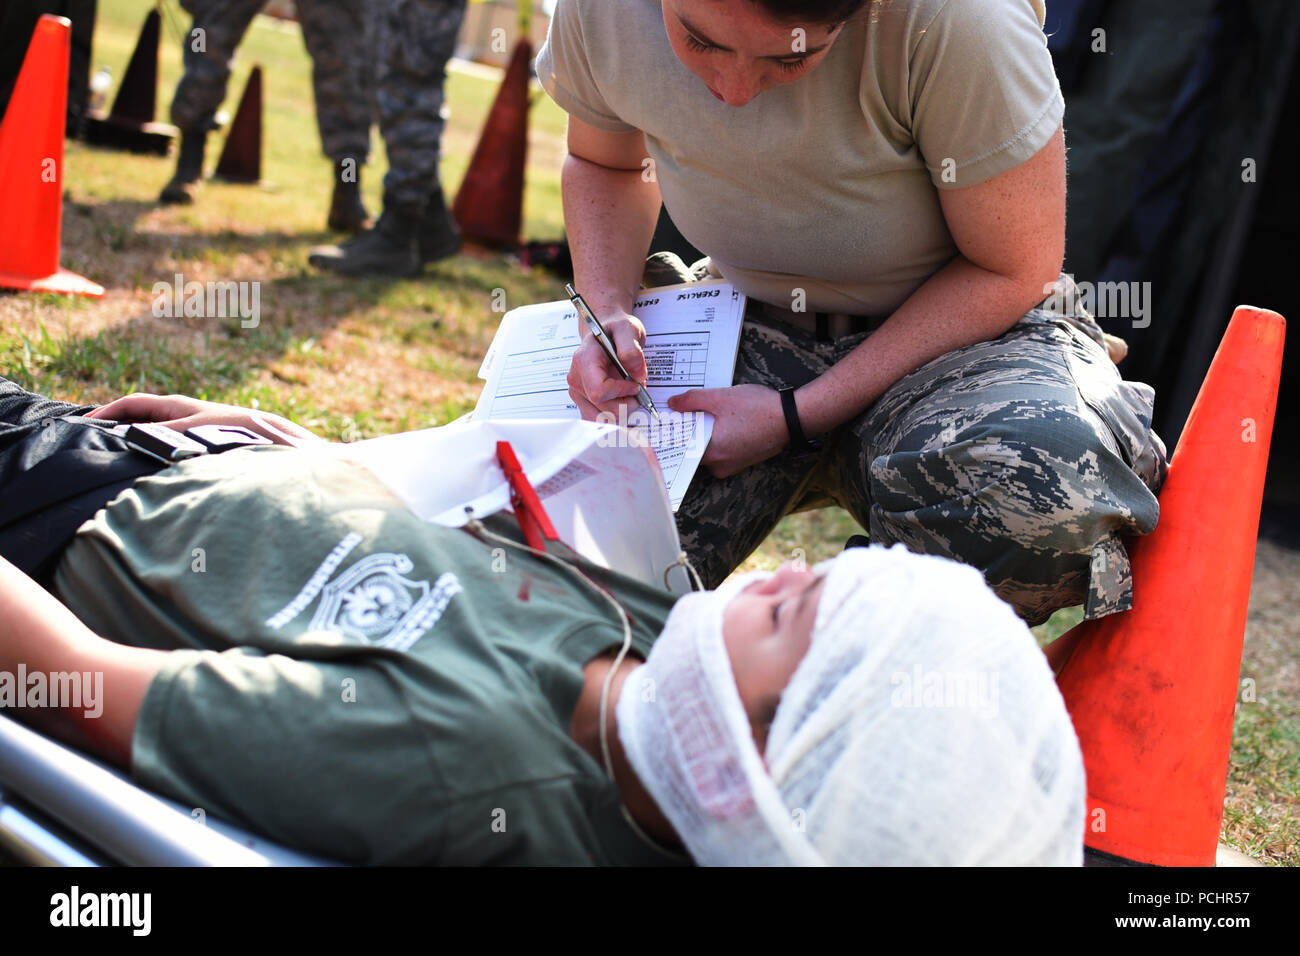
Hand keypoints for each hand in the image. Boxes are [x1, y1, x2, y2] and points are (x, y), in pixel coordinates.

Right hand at [84, 393, 323, 446]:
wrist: (283, 445)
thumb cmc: (243, 432)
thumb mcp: (197, 432)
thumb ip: (165, 436)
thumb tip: (133, 438)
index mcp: (179, 406)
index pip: (133, 403)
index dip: (107, 412)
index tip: (84, 425)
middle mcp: (187, 417)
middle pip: (142, 420)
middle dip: (119, 430)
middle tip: (95, 448)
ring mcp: (197, 433)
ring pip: (158, 438)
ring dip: (139, 447)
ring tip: (117, 465)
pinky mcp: (208, 450)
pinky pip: (174, 453)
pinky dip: (160, 460)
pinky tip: (154, 478)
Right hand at [566, 312, 649, 420]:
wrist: (606, 332)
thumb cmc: (615, 331)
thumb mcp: (628, 330)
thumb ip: (632, 350)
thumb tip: (637, 375)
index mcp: (584, 361)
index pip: (599, 391)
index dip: (622, 392)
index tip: (635, 385)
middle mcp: (577, 379)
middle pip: (602, 409)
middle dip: (626, 403)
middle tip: (637, 389)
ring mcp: (579, 392)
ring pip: (601, 418)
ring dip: (622, 411)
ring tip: (629, 393)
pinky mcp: (584, 401)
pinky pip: (599, 419)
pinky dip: (616, 415)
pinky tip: (624, 403)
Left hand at [668, 384, 788, 478]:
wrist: (793, 418)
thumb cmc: (759, 409)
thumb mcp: (720, 398)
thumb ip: (692, 400)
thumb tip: (673, 404)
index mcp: (710, 452)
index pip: (680, 447)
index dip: (671, 432)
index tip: (663, 421)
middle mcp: (719, 465)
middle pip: (692, 448)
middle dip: (688, 429)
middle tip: (684, 411)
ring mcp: (732, 465)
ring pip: (707, 448)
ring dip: (704, 432)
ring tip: (706, 412)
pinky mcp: (742, 460)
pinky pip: (721, 450)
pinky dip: (718, 436)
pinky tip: (723, 420)